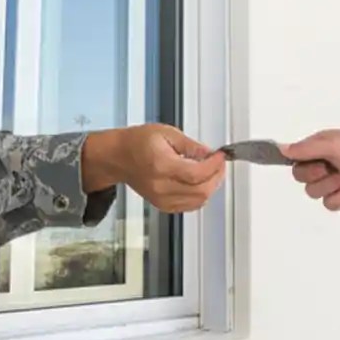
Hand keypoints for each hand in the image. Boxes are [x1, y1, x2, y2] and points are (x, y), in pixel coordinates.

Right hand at [83, 124, 225, 212]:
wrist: (118, 157)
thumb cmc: (137, 142)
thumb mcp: (167, 133)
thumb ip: (191, 145)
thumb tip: (210, 153)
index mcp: (162, 165)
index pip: (197, 174)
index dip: (214, 166)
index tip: (220, 156)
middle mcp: (161, 186)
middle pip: (200, 191)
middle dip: (216, 177)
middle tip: (219, 164)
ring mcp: (161, 198)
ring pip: (197, 201)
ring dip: (210, 187)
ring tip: (211, 172)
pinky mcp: (162, 205)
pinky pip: (189, 206)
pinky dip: (200, 196)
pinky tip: (200, 183)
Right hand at [281, 129, 339, 212]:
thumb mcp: (335, 145)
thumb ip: (307, 148)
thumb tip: (283, 148)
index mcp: (323, 145)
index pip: (297, 153)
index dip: (297, 159)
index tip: (298, 161)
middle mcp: (325, 162)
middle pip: (300, 175)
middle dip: (316, 174)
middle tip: (330, 169)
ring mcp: (332, 181)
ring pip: (312, 191)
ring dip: (331, 187)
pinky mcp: (339, 198)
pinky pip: (327, 204)